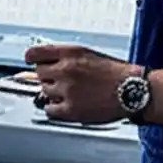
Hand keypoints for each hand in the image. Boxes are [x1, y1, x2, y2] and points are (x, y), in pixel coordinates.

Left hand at [24, 44, 138, 123]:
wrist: (131, 90)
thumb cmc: (116, 73)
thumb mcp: (89, 54)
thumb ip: (66, 57)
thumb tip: (48, 61)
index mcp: (70, 53)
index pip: (35, 53)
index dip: (32, 58)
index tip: (31, 61)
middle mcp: (66, 70)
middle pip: (39, 73)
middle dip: (48, 76)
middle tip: (61, 80)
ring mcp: (66, 90)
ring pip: (44, 91)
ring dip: (53, 92)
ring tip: (71, 93)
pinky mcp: (70, 109)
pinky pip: (49, 109)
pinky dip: (54, 108)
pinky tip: (65, 105)